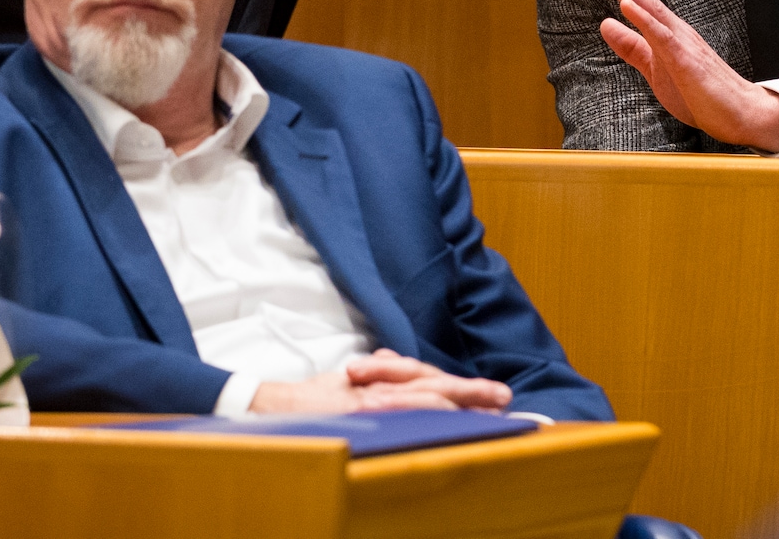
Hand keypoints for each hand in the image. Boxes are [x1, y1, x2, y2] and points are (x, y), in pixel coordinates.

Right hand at [248, 349, 510, 414]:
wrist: (273, 409)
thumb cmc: (313, 401)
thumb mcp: (348, 383)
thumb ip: (376, 373)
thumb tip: (393, 362)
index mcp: (383, 383)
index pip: (431, 381)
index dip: (464, 387)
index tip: (494, 395)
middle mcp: (382, 389)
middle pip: (436, 386)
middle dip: (473, 393)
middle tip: (505, 397)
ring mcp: (374, 402)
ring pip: (426, 396)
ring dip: (460, 401)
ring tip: (490, 409)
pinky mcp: (361, 412)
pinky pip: (401, 410)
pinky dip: (428, 410)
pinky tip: (448, 415)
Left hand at [586, 0, 778, 152]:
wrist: (740, 114)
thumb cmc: (700, 93)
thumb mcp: (654, 69)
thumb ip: (631, 47)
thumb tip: (605, 23)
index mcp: (666, 32)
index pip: (636, 1)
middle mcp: (674, 29)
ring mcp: (681, 41)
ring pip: (649, 8)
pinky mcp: (685, 59)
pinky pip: (661, 36)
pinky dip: (643, 18)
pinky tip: (626, 5)